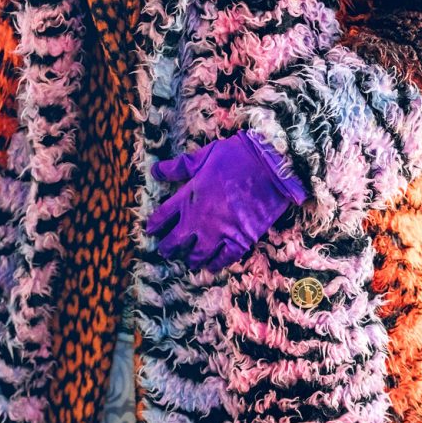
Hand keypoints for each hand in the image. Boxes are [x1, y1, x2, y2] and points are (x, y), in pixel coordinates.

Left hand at [145, 131, 307, 273]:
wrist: (270, 166)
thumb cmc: (236, 157)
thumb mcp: (202, 156)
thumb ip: (178, 167)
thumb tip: (154, 170)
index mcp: (188, 197)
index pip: (163, 217)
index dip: (155, 226)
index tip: (151, 230)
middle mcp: (199, 219)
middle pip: (176, 241)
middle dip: (168, 248)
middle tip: (165, 251)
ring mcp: (220, 232)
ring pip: (197, 254)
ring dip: (190, 259)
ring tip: (187, 261)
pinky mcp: (240, 239)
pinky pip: (224, 259)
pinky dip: (216, 264)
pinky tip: (211, 266)